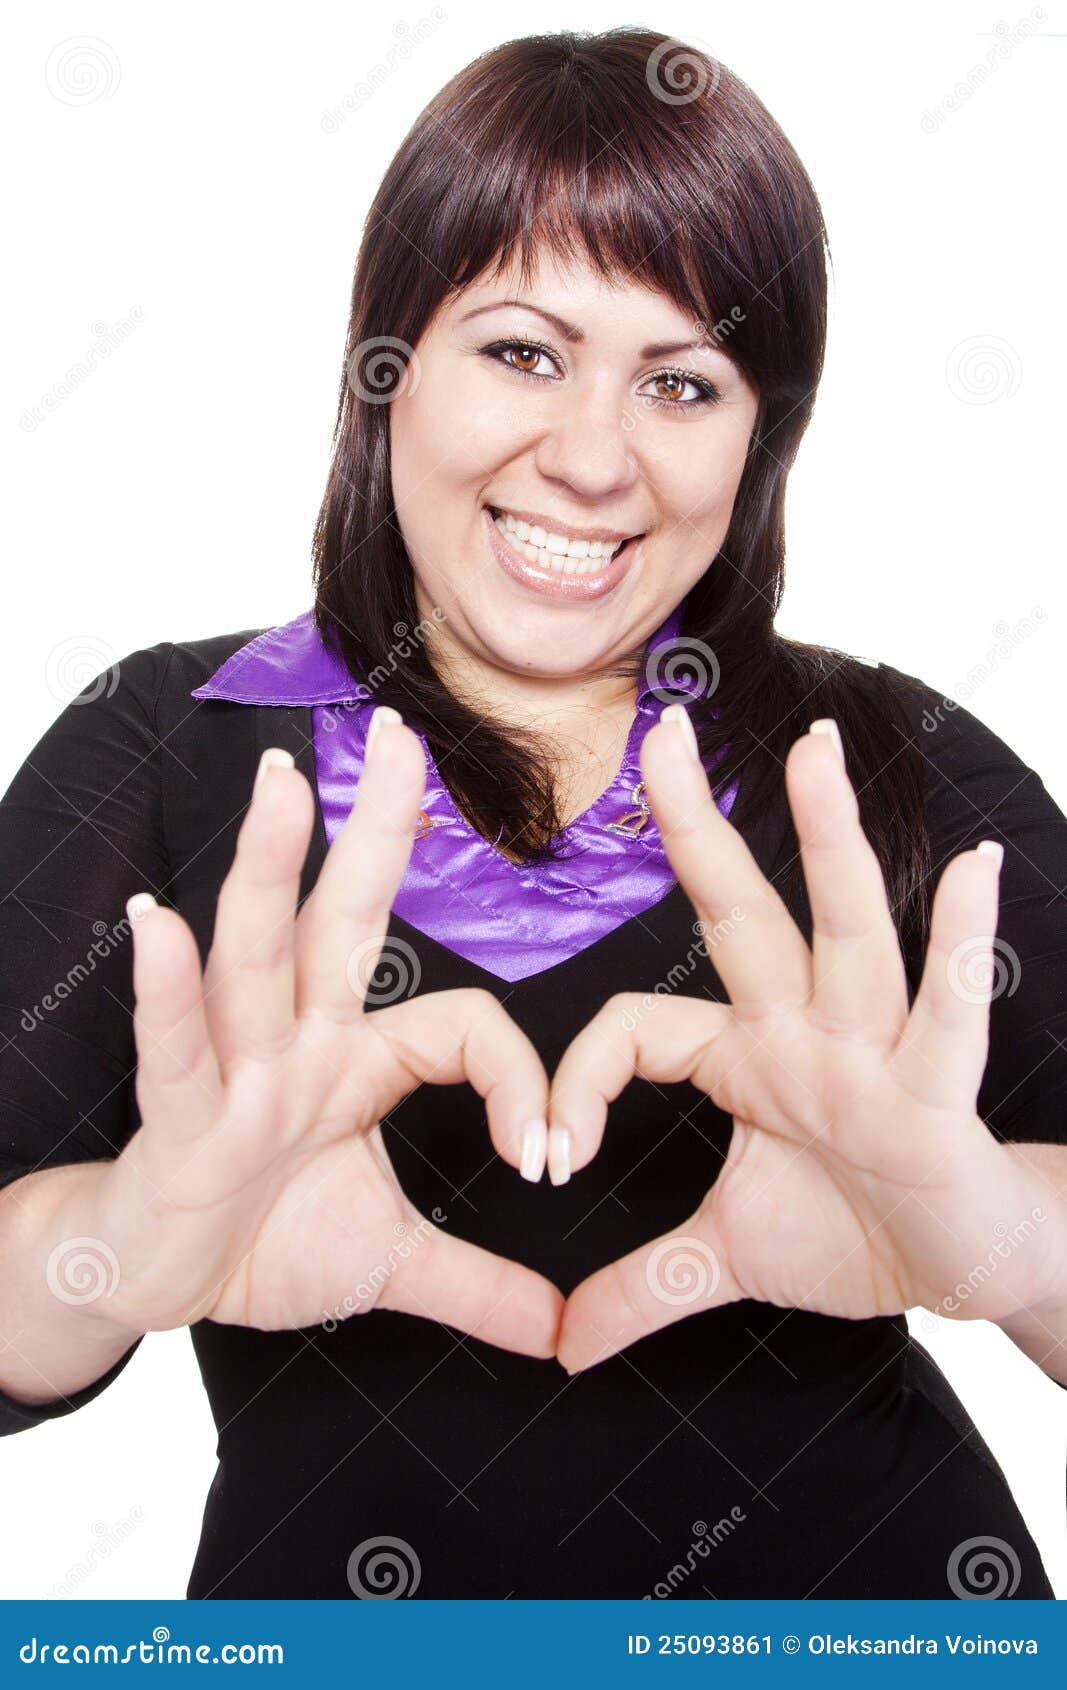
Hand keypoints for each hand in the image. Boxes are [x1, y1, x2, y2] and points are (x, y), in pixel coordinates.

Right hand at [69, 710, 561, 1356]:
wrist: (148, 1278)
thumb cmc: (257, 1240)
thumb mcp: (386, 1262)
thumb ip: (475, 1281)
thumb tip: (558, 1330)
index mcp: (356, 1058)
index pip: (459, 1022)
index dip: (517, 1078)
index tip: (544, 1156)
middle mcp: (297, 1040)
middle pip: (343, 916)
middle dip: (373, 826)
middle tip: (398, 730)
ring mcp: (236, 1069)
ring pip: (257, 955)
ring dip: (268, 868)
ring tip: (281, 784)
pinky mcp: (180, 1115)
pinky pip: (178, 1045)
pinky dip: (166, 988)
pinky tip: (157, 924)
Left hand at [551, 710, 1057, 1371]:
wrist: (962, 1264)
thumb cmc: (853, 1230)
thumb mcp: (729, 1257)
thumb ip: (643, 1286)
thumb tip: (563, 1346)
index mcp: (745, 1053)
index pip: (638, 1025)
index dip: (580, 1077)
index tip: (551, 1153)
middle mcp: (804, 1028)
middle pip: (742, 912)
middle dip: (698, 823)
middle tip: (660, 727)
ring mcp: (873, 1051)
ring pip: (845, 933)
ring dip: (830, 842)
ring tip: (816, 747)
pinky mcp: (934, 1094)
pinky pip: (946, 1014)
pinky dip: (960, 945)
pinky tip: (974, 866)